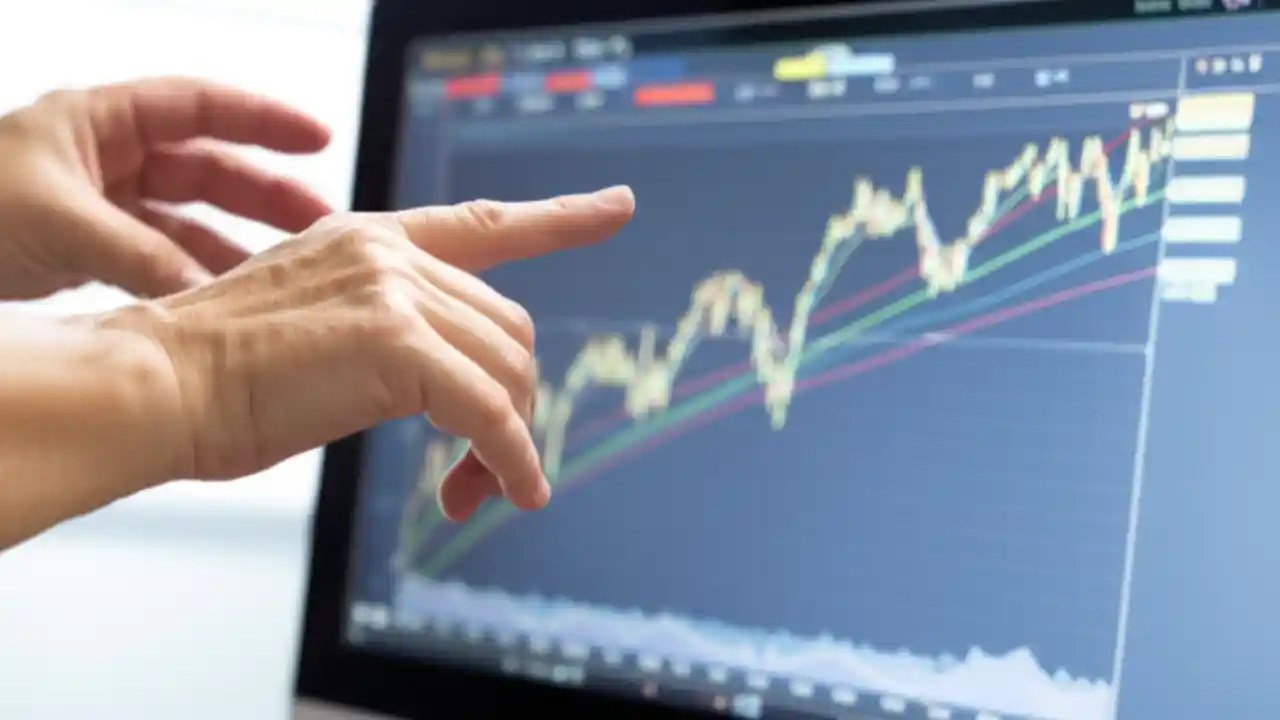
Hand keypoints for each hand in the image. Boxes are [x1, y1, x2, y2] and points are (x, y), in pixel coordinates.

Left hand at [0, 77, 332, 299]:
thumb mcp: (57, 224)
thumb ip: (139, 256)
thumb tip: (208, 292)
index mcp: (95, 120)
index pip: (200, 105)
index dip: (264, 119)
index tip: (321, 137)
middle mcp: (103, 155)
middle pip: (206, 165)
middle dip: (264, 194)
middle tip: (321, 223)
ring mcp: (97, 203)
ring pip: (187, 217)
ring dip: (235, 243)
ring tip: (285, 272)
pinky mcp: (87, 248)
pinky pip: (159, 256)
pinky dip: (191, 275)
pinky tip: (223, 298)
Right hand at [99, 186, 634, 519]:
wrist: (154, 384)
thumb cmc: (216, 375)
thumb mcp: (312, 324)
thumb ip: (385, 328)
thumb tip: (452, 384)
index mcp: (371, 239)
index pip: (485, 223)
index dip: (560, 220)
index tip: (615, 209)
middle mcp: (392, 253)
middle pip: (508, 329)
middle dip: (511, 405)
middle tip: (484, 473)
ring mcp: (396, 292)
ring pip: (508, 372)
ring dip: (508, 441)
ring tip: (476, 493)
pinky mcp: (396, 345)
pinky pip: (489, 412)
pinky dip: (509, 459)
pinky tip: (513, 493)